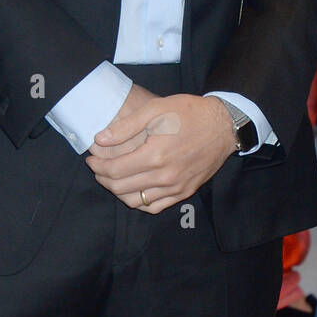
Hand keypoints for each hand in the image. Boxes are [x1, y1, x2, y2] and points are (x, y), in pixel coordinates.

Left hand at [85, 84, 235, 212]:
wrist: (224, 125)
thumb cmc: (190, 112)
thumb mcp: (157, 109)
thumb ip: (127, 126)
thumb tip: (100, 140)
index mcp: (155, 154)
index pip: (114, 170)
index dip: (98, 166)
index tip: (91, 159)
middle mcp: (165, 176)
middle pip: (121, 188)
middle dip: (103, 178)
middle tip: (98, 168)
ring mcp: (176, 187)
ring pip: (136, 201)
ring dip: (118, 191)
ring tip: (113, 178)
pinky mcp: (185, 192)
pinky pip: (155, 207)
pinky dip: (139, 202)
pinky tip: (134, 189)